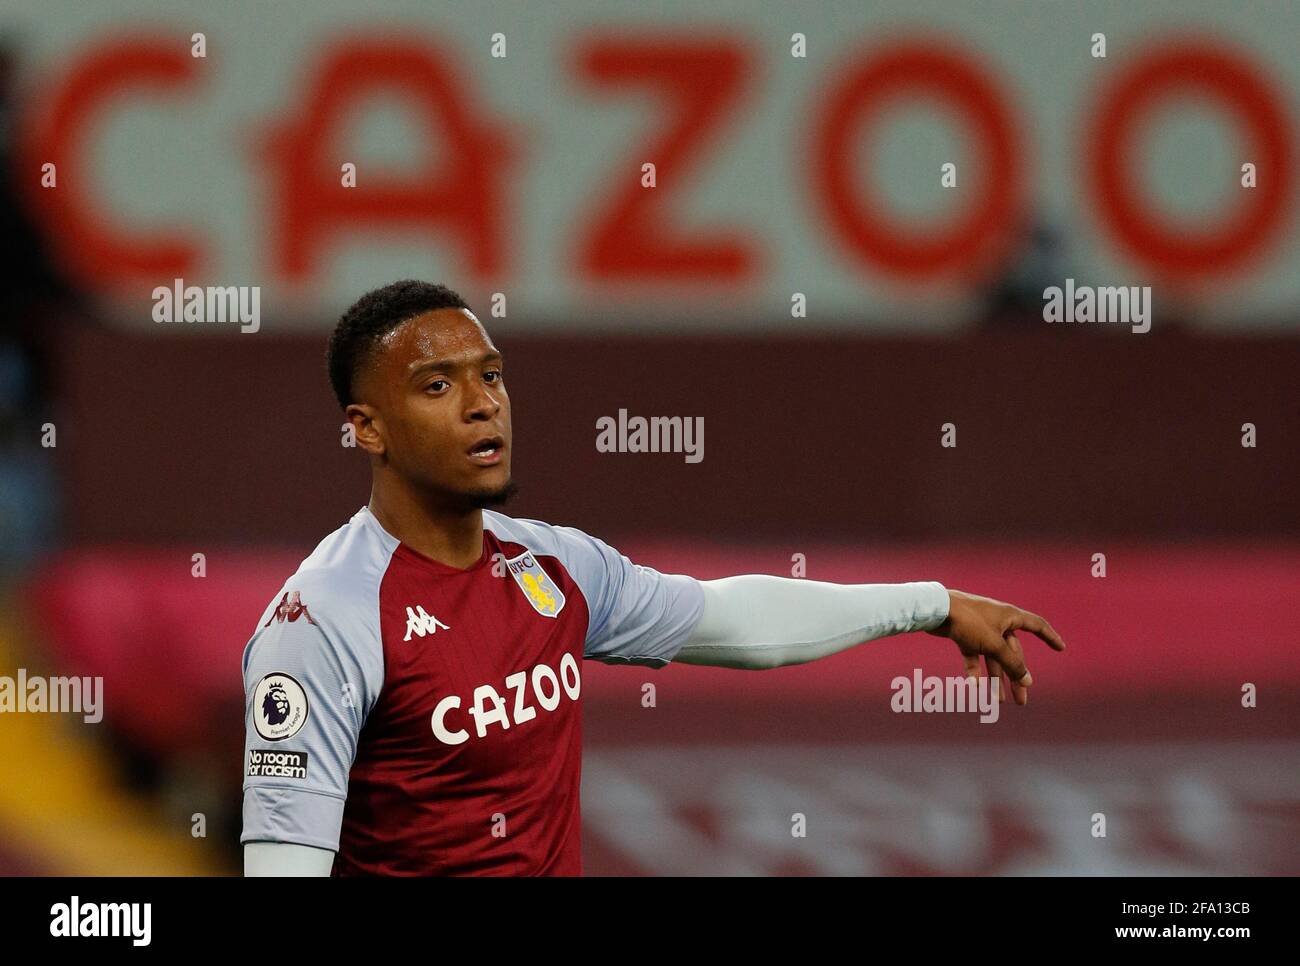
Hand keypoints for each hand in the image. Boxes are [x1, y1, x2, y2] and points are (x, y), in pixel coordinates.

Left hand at [927, 590, 1065, 705]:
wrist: (935, 610)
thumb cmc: (968, 621)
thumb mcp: (994, 644)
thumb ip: (1012, 663)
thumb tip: (1028, 681)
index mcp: (1010, 616)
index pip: (1037, 625)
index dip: (1050, 636)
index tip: (1061, 648)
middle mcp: (998, 622)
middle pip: (1013, 652)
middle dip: (1017, 677)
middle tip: (1022, 701)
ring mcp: (980, 629)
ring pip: (993, 658)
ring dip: (996, 679)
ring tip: (999, 702)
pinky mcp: (964, 636)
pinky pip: (974, 657)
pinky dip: (975, 671)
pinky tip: (975, 687)